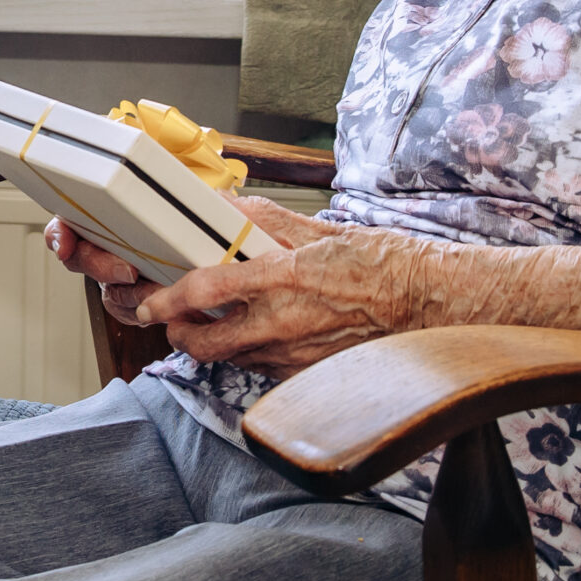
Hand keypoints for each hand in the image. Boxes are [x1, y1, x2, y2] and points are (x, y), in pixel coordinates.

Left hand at [46, 204, 427, 378]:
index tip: (149, 300)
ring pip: (229, 359)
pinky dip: (246, 354)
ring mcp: (295, 356)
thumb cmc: (382, 263)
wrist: (430, 305)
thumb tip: (225, 205)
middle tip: (168, 319)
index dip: (169, 299)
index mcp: (284, 278)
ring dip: (209, 345)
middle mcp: (284, 323)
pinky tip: (253, 335)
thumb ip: (266, 221)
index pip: (207, 290)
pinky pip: (260, 369)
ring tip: (205, 324)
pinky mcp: (307, 375)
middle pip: (204, 343)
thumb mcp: (321, 231)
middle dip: (176, 333)